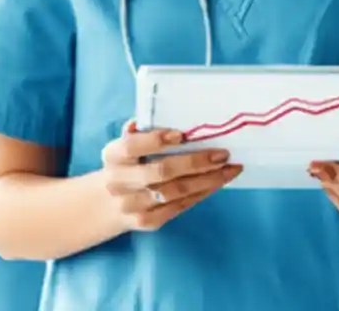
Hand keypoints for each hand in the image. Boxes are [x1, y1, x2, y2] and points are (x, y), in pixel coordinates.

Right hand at [101, 121, 242, 231]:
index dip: (155, 140)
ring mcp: (132, 205)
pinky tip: (218, 182)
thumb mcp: (125, 146)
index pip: (132, 147)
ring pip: (175, 192)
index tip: (182, 134)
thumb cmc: (127, 165)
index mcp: (113, 156)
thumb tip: (157, 116)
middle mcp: (119, 182)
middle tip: (223, 154)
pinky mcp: (147, 221)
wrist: (108, 205)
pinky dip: (202, 193)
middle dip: (195, 162)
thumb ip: (141, 131)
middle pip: (160, 172)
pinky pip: (180, 207)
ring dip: (207, 180)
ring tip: (230, 168)